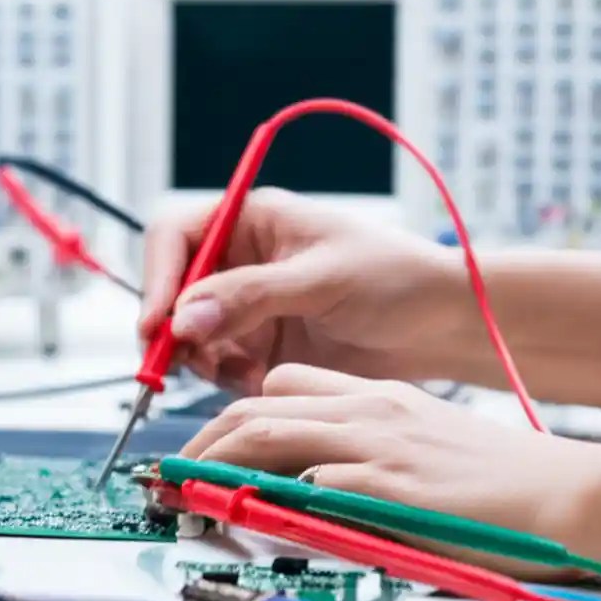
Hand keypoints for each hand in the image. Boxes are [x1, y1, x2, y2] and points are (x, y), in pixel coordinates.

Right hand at [140, 188, 461, 395]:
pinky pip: (213, 365)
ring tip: (233, 369)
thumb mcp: (322, 279)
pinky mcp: (256, 349)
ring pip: (185, 333)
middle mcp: (238, 262)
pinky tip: (253, 379)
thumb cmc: (396, 279)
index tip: (158, 323)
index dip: (157, 276)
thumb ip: (250, 296)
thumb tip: (182, 318)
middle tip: (172, 363)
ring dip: (194, 356)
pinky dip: (221, 377)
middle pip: (169, 288)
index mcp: (250, 221)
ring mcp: (244, 308)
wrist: (443, 328)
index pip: (174, 236)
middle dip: (167, 326)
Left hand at [180, 363, 600, 579]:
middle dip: (206, 437)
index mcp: (376, 396)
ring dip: (216, 459)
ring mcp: (374, 445)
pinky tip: (245, 504)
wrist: (559, 494)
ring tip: (185, 483)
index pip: (283, 385)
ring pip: (269, 433)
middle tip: (175, 468)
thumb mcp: (421, 438)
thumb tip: (307, 471)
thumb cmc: (494, 476)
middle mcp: (368, 410)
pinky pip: (309, 479)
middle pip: (259, 406)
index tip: (209, 442)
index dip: (236, 413)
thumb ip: (364, 444)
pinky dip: (268, 489)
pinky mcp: (387, 484)